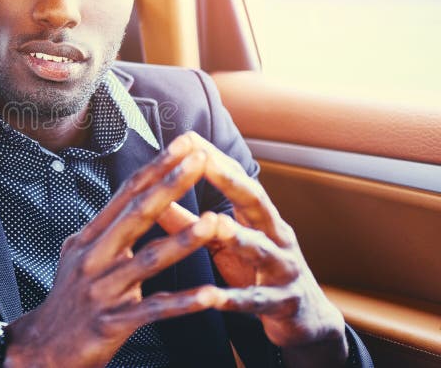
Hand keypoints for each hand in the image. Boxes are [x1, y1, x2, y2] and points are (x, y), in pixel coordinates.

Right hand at [4, 145, 222, 367]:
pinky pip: (153, 311)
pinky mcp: (112, 324)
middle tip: (199, 161)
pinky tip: (209, 295)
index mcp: (90, 238)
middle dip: (170, 186)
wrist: (40, 348)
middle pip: (136, 215)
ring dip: (183, 241)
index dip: (156, 168)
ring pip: (148, 261)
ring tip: (213, 222)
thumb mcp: (79, 256)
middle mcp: (94, 258)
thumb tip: (133, 203)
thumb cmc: (67, 301)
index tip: (182, 146)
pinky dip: (183, 302)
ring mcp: (102, 290)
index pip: (126, 195)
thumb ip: (107, 230)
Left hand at [157, 132, 349, 365]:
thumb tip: (152, 196)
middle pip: (255, 203)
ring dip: (238, 235)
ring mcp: (283, 268)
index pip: (237, 179)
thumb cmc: (256, 271)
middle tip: (204, 162)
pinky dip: (234, 299)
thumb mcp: (224, 244)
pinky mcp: (282, 304)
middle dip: (231, 181)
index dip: (214, 158)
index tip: (188, 138)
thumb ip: (189, 221)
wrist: (306, 318)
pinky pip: (255, 301)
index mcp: (259, 217)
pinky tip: (212, 298)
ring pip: (261, 249)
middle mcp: (275, 235)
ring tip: (215, 223)